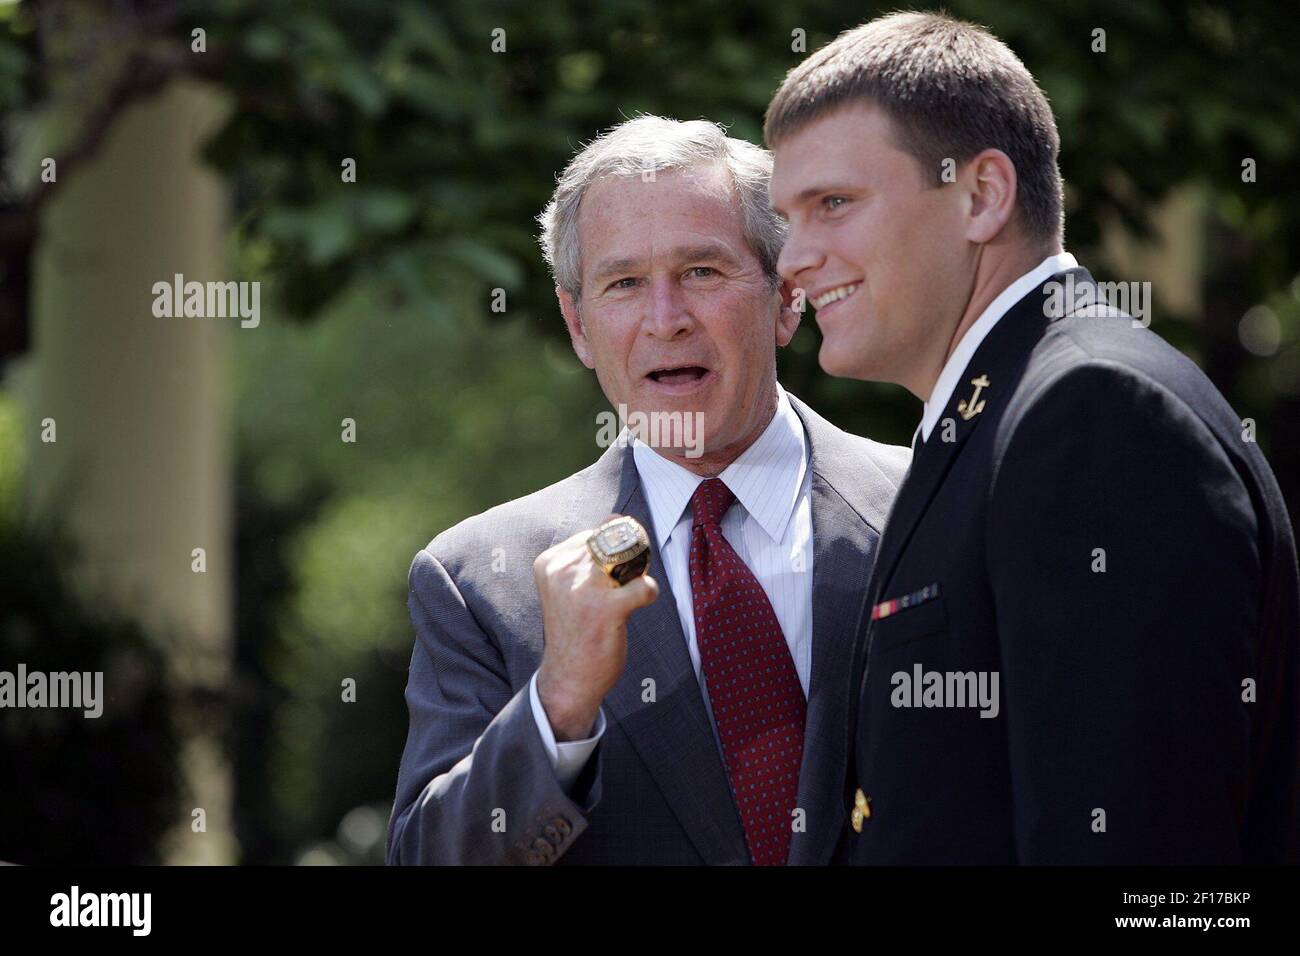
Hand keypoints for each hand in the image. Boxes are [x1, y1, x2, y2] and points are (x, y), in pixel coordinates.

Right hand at [533, 519, 658, 740]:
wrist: (568, 678)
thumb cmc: (575, 629)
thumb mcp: (566, 587)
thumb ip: (585, 556)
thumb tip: (617, 521)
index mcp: (549, 562)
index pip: (593, 534)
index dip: (613, 549)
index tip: (611, 573)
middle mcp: (562, 572)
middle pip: (613, 544)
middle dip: (630, 560)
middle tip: (625, 584)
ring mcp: (583, 590)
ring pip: (630, 560)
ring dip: (638, 576)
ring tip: (627, 596)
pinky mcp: (606, 609)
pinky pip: (644, 586)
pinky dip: (648, 593)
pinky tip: (636, 606)